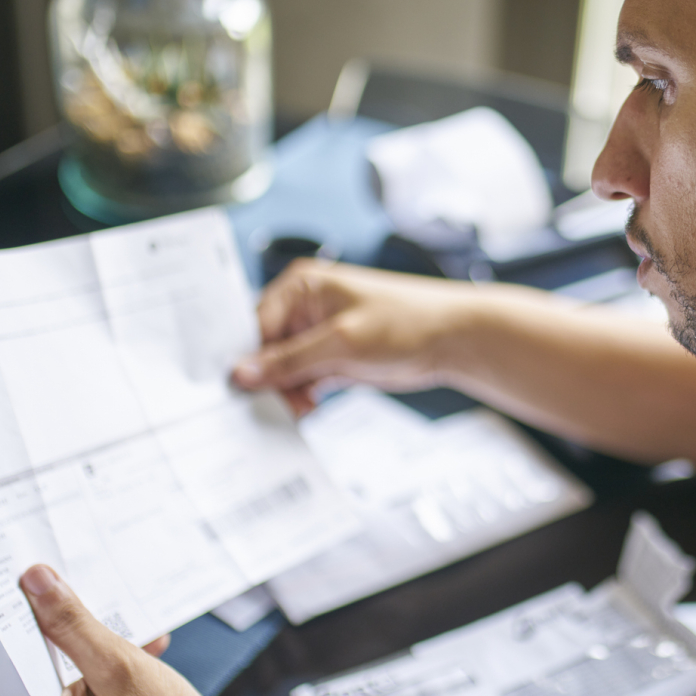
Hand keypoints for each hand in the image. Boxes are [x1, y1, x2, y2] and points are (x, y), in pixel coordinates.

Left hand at [0, 566, 243, 695]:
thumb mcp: (123, 670)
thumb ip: (73, 625)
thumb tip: (36, 583)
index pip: (9, 651)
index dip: (30, 611)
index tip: (48, 583)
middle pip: (34, 666)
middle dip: (73, 636)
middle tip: (109, 617)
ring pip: (56, 683)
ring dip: (93, 659)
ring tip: (139, 650)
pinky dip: (98, 685)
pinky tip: (136, 670)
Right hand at [231, 259, 475, 414]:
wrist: (453, 340)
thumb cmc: (407, 321)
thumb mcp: (343, 342)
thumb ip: (291, 359)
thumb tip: (244, 372)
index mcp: (301, 287)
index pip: (256, 325)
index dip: (250, 359)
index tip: (242, 390)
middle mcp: (306, 308)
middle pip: (266, 350)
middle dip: (270, 380)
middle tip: (273, 406)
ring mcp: (320, 335)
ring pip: (284, 370)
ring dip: (287, 392)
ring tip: (299, 409)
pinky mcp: (334, 359)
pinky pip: (304, 381)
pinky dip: (303, 397)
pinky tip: (307, 409)